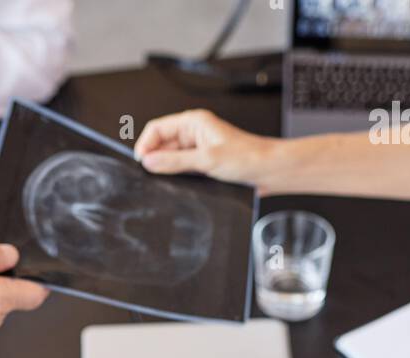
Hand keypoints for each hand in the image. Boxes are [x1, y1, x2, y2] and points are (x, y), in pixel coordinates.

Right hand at [135, 109, 270, 187]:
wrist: (269, 171)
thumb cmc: (247, 157)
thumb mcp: (206, 160)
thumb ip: (175, 162)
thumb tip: (149, 161)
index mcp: (193, 122)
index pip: (157, 128)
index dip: (145, 144)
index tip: (141, 163)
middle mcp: (194, 134)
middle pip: (162, 145)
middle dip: (155, 159)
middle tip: (152, 176)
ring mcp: (199, 150)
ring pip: (171, 159)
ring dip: (167, 169)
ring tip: (170, 180)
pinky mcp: (204, 165)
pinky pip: (182, 170)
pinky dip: (178, 177)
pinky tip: (182, 184)